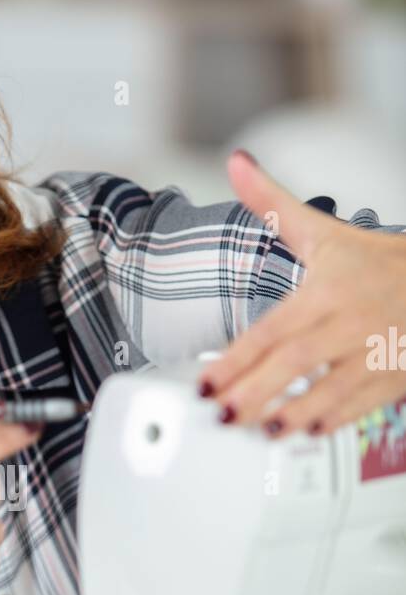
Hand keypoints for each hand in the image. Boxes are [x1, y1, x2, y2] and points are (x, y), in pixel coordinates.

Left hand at [197, 150, 405, 435]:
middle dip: (255, 392)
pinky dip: (334, 419)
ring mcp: (376, 350)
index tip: (207, 384)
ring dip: (293, 413)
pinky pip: (363, 403)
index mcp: (328, 289)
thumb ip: (273, 203)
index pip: (273, 329)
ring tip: (260, 430)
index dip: (236, 360)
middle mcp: (351, 321)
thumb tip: (237, 164)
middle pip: (296, 362)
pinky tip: (307, 430)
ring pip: (330, 389)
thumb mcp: (324, 232)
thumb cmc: (378, 262)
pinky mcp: (396, 374)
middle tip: (222, 415)